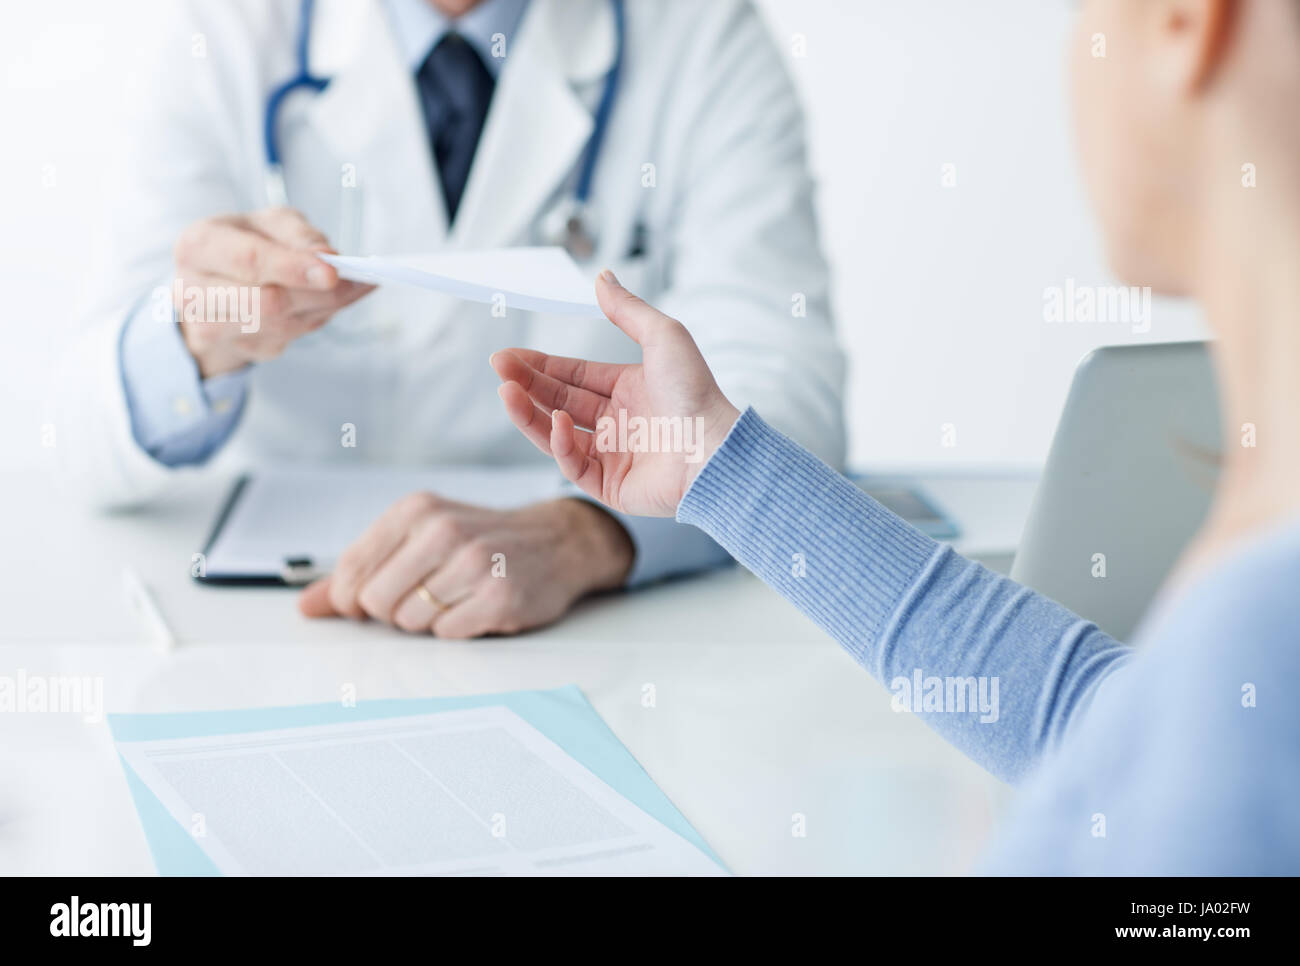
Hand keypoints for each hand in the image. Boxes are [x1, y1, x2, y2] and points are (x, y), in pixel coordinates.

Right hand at [172, 207, 373, 377]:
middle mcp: (195, 291)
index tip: (332, 272)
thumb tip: (327, 256)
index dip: (293, 268)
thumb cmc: (246, 243)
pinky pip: (289, 338)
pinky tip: (326, 302)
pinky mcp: (240, 349)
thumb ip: (298, 234)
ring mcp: (214, 328)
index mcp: (198, 246)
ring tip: (351, 286)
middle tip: (356, 281)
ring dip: (324, 307)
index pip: (248, 261)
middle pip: (268, 302)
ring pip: (283, 326)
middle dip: (318, 293)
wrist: (216, 282)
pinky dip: (316, 318)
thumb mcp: (270, 222)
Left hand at [297, 495, 633, 637]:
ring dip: (428, 621)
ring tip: (457, 597)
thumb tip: (306, 606)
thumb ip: (359, 570)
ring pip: (410, 622)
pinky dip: (458, 630)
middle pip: (375, 601)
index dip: (352, 598)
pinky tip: (477, 607)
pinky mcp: (499, 597)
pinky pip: (447, 635)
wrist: (556, 543)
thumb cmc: (478, 542)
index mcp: (416, 510)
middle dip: (394, 609)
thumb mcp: (418, 538)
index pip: (351, 570)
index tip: (371, 600)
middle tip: (427, 594)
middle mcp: (443, 530)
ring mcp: (474, 563)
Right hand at [490, 270, 739, 517]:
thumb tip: (602, 276)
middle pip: (560, 402)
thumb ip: (628, 309)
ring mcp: (614, 455)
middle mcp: (620, 423)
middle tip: (499, 369)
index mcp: (631, 390)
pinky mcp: (612, 486)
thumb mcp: (663, 336)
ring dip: (530, 414)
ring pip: (558, 435)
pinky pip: (574, 466)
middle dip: (528, 385)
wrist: (715, 450)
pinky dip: (560, 445)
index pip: (574, 376)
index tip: (509, 356)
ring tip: (507, 393)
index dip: (541, 365)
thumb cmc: (697, 393)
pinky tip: (557, 422)